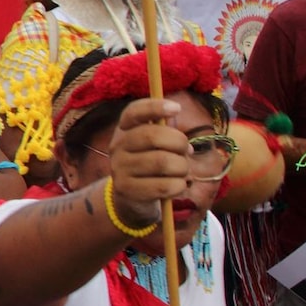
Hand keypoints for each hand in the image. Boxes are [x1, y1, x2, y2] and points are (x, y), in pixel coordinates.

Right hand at [105, 96, 194, 223]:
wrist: (131, 198)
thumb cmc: (150, 165)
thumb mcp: (154, 146)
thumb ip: (168, 137)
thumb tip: (187, 147)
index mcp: (124, 129)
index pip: (134, 111)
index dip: (155, 107)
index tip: (177, 108)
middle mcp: (118, 146)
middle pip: (152, 136)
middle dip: (179, 142)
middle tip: (187, 151)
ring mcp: (119, 168)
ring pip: (162, 162)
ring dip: (182, 167)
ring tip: (183, 172)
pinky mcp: (126, 189)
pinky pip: (163, 186)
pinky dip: (179, 186)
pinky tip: (178, 186)